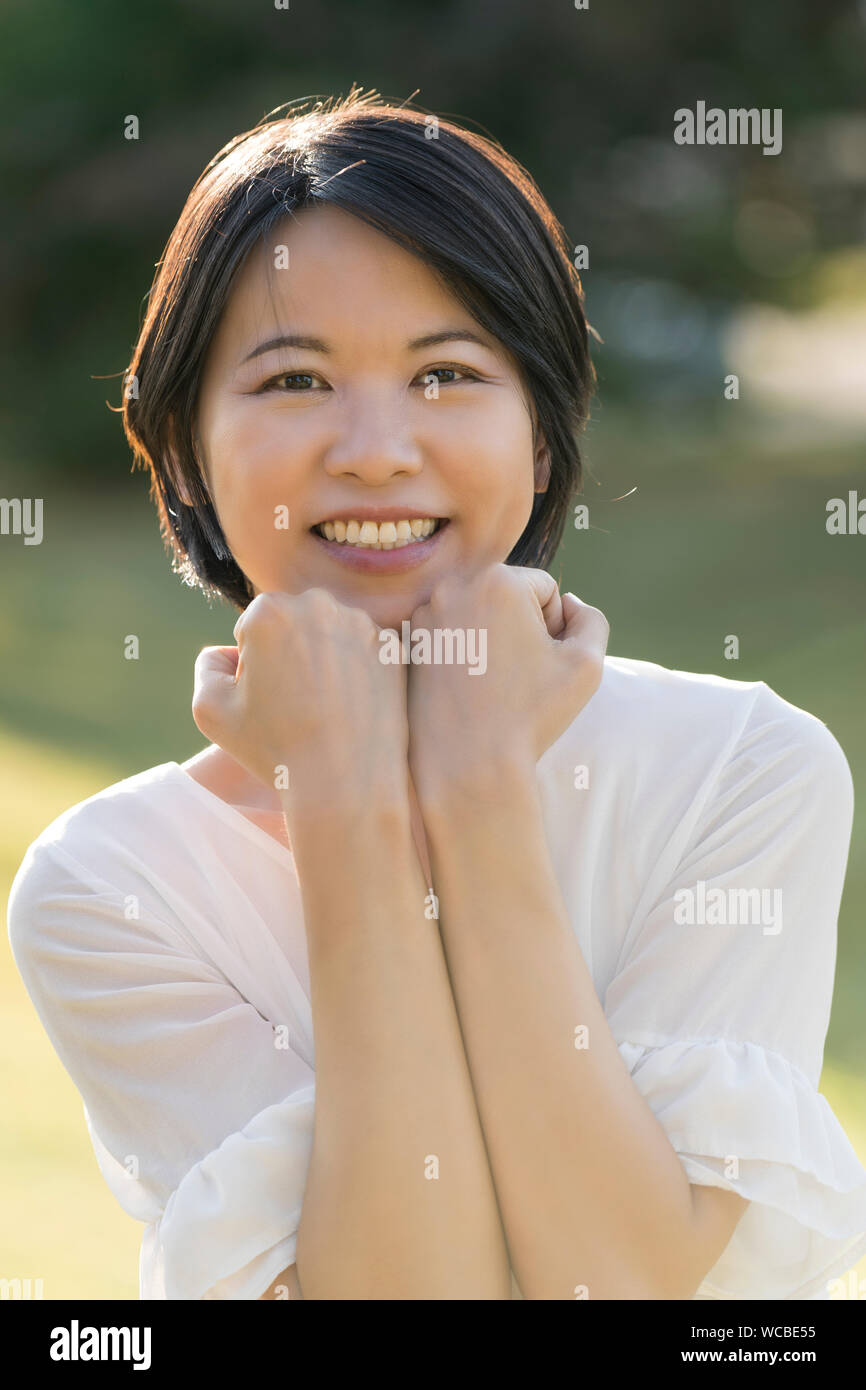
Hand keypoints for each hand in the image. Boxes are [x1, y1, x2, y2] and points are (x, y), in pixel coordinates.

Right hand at [191, 589, 409, 812]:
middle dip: (290, 654)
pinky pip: (365, 652)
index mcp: (269, 611)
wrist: (345, 782)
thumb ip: (208, 666)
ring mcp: (362, 624)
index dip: (254, 666)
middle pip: (294, 624)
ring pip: (332, 635)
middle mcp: (318, 604)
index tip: (266, 700)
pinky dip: (358, 672)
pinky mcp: (394, 648)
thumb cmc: (273, 749)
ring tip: (325, 709)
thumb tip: (228, 653)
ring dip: (325, 660)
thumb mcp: (210, 710)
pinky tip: (351, 707)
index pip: (253, 629)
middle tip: (295, 705)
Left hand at [405, 565, 608, 797]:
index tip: (545, 662)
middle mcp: (453, 587)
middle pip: (506, 595)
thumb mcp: (587, 664)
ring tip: (495, 682)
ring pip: (476, 614)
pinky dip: (464, 653)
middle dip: (521, 627)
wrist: (471, 763)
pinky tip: (472, 688)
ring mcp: (424, 616)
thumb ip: (590, 619)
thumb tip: (568, 602)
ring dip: (491, 637)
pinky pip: (450, 635)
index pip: (544, 588)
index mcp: (497, 581)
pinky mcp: (409, 644)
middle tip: (521, 675)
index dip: (555, 626)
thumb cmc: (532, 714)